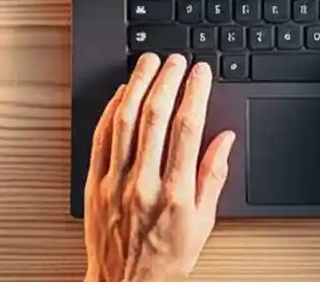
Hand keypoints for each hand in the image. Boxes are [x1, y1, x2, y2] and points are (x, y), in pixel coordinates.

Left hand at [83, 53, 236, 281]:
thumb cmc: (165, 259)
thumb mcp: (204, 223)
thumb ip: (214, 176)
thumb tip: (224, 139)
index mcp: (176, 193)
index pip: (187, 127)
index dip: (195, 92)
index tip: (200, 73)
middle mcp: (144, 184)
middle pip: (155, 116)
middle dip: (167, 79)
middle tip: (176, 59)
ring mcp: (116, 182)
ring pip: (125, 121)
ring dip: (137, 85)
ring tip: (148, 63)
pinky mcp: (95, 184)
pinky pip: (101, 138)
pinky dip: (111, 110)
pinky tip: (121, 94)